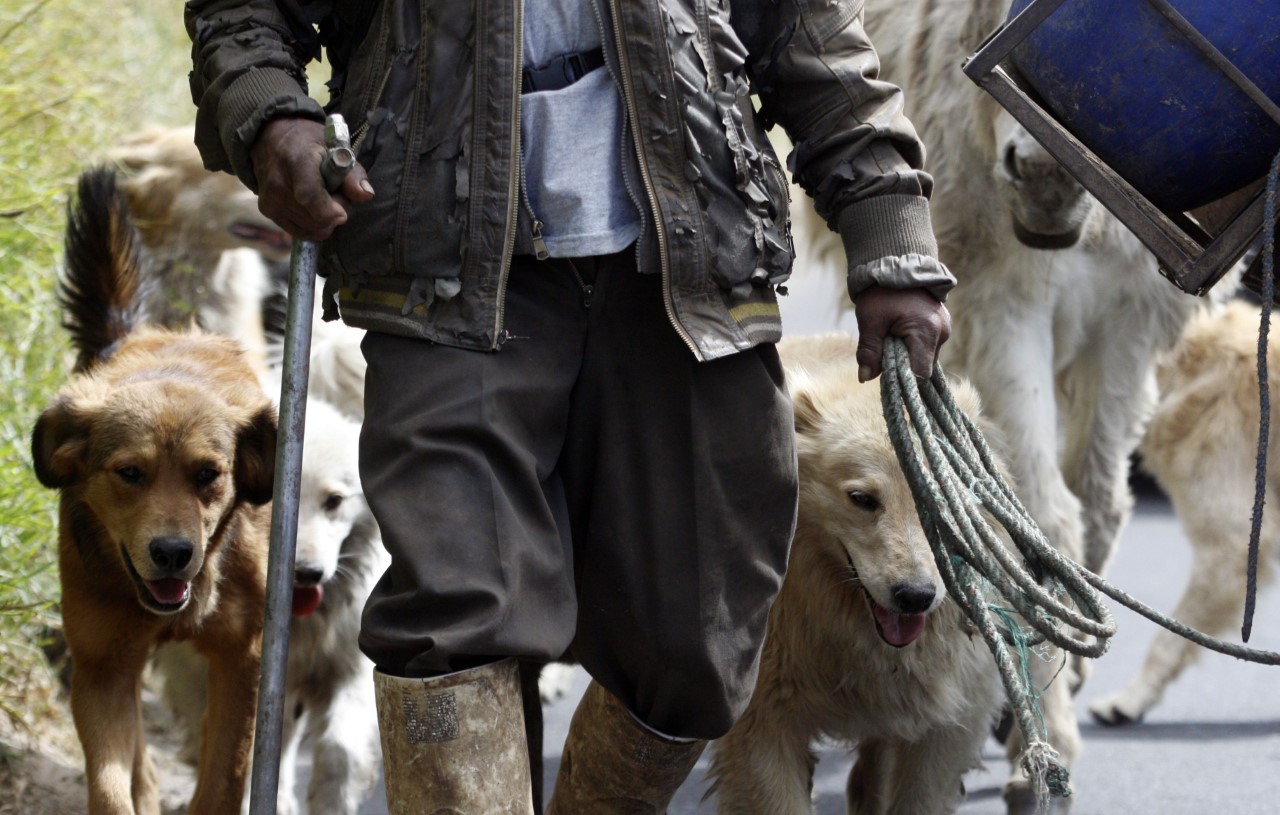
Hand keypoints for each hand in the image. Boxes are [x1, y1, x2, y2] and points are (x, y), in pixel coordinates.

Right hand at [250, 117, 373, 240]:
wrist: (271, 138)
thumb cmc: (309, 143)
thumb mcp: (336, 148)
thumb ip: (353, 174)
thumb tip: (366, 195)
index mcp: (297, 161)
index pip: (309, 195)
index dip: (330, 210)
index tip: (343, 210)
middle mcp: (279, 182)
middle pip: (315, 219)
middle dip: (335, 214)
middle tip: (337, 195)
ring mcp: (271, 199)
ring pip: (311, 229)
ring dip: (325, 220)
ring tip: (323, 197)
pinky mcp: (268, 210)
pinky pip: (300, 232)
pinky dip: (314, 225)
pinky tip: (314, 207)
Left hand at [853, 284, 951, 380]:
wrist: (896, 262)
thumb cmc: (881, 291)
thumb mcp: (870, 321)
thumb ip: (869, 351)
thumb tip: (865, 378)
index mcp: (927, 332)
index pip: (920, 372)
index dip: (902, 375)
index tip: (886, 368)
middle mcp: (942, 332)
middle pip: (922, 365)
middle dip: (902, 363)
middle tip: (884, 346)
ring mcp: (945, 327)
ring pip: (924, 355)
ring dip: (907, 353)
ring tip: (891, 334)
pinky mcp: (941, 323)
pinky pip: (927, 344)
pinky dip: (912, 343)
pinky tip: (899, 331)